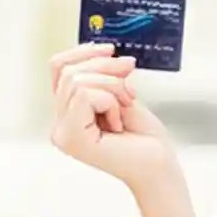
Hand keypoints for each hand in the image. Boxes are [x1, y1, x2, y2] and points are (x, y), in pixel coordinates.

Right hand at [48, 43, 179, 193]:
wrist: (159, 166)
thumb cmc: (145, 138)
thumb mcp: (121, 95)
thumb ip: (102, 76)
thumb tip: (101, 50)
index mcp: (68, 113)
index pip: (57, 67)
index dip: (83, 52)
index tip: (111, 50)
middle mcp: (60, 124)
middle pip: (69, 71)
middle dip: (106, 69)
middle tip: (130, 88)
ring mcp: (64, 133)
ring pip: (77, 81)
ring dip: (112, 87)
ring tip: (125, 107)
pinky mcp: (73, 138)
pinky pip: (86, 95)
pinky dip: (110, 101)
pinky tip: (118, 122)